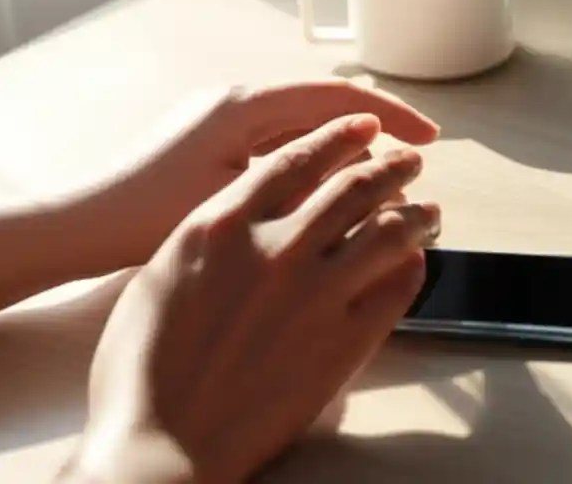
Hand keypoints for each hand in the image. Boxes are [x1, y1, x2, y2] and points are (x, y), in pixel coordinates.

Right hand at [67, 115, 439, 482]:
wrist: (163, 444)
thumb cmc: (142, 368)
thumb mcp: (159, 276)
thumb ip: (209, 236)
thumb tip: (240, 217)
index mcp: (223, 224)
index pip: (296, 159)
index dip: (338, 137)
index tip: (363, 128)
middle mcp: (277, 247)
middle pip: (353, 187)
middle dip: (390, 167)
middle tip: (410, 161)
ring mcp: (317, 293)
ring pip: (388, 232)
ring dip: (416, 214)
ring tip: (429, 209)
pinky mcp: (345, 342)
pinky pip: (396, 290)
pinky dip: (412, 269)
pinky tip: (417, 263)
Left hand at [73, 81, 438, 274]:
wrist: (77, 225)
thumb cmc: (149, 214)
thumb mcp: (238, 198)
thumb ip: (304, 179)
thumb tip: (365, 171)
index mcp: (244, 107)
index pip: (337, 99)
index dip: (392, 117)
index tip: (429, 140)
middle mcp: (233, 102)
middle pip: (322, 105)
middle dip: (374, 129)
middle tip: (413, 162)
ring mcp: (217, 120)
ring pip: (300, 124)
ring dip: (343, 147)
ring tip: (380, 178)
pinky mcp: (206, 144)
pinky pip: (275, 141)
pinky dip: (311, 159)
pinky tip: (325, 190)